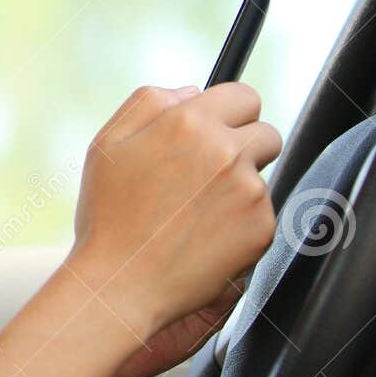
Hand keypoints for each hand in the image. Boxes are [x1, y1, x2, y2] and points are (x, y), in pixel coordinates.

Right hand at [63, 83, 280, 361]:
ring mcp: (249, 190)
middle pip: (267, 133)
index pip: (244, 95)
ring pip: (263, 177)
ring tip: (195, 215)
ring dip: (240, 189)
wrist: (122, 284)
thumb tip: (193, 91)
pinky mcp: (262, 228)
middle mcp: (226, 151)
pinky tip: (205, 238)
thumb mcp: (108, 143)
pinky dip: (242, 226)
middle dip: (247, 148)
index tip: (222, 131)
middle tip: (212, 176)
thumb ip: (150, 101)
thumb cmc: (108, 217)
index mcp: (189, 122)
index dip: (231, 114)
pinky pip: (263, 216)